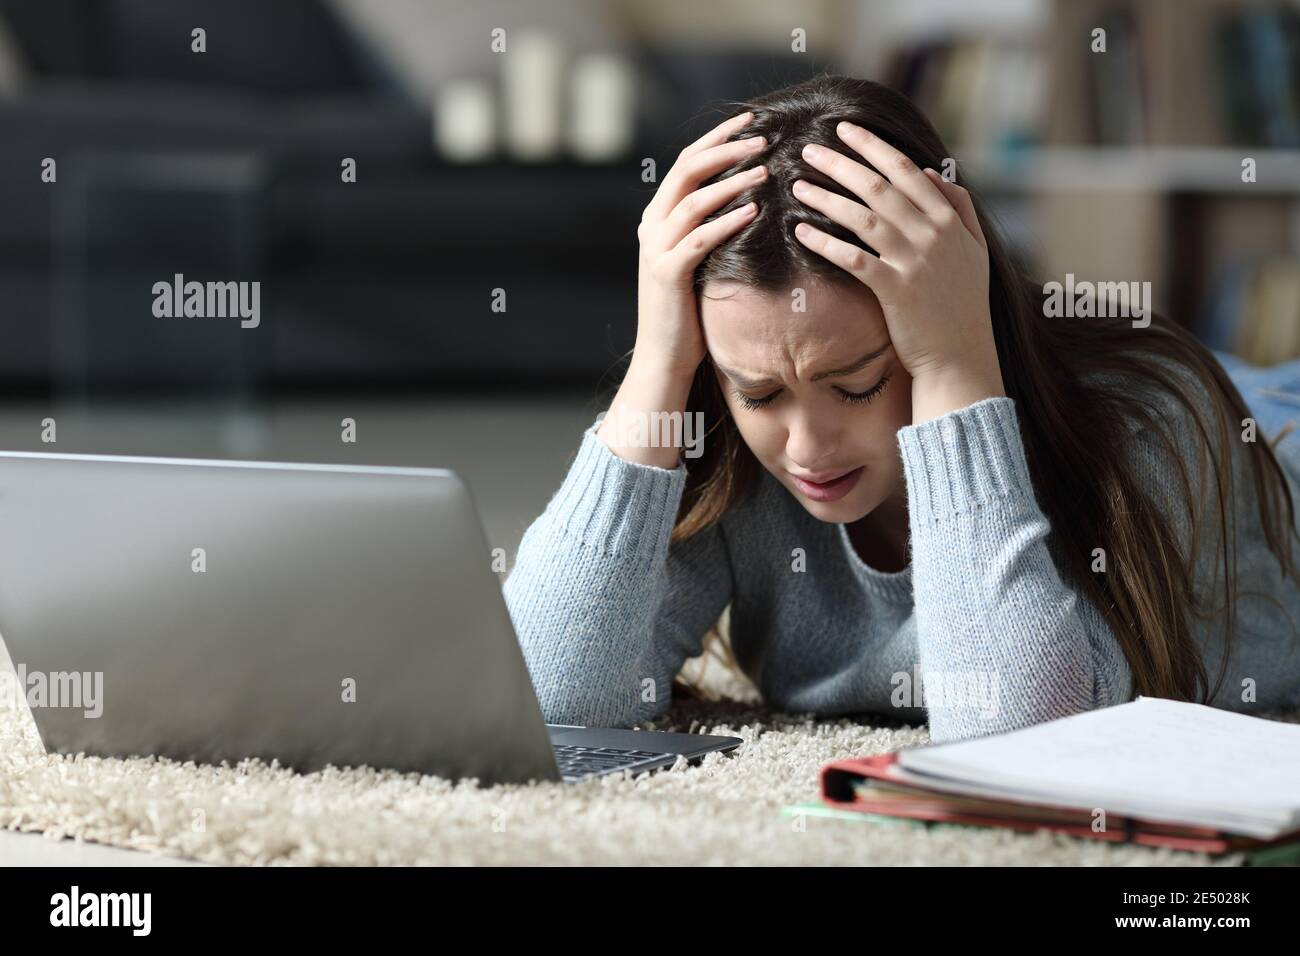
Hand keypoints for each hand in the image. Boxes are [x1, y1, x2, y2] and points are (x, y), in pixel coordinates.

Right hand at [633, 111, 767, 378]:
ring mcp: (656, 249)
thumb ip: (711, 228)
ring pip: (694, 201)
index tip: (749, 120)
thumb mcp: (699, 260)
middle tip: (762, 137)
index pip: (686, 163)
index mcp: (657, 217)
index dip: (716, 139)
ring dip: (731, 181)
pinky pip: (699, 239)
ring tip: (764, 169)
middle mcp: (651, 226)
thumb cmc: (690, 311)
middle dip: (724, 149)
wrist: (664, 356)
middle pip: (686, 171)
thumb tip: (752, 198)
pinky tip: (755, 210)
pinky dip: (727, 221)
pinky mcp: (667, 273)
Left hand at [790, 122, 1003, 411]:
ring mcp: (913, 261)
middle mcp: (931, 234)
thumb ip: (958, 207)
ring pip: (862, 218)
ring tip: (797, 185)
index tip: (845, 129)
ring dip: (826, 198)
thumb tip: (931, 173)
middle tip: (808, 149)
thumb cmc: (963, 304)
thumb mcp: (974, 250)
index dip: (873, 147)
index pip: (905, 170)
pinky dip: (825, 242)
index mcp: (948, 219)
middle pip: (878, 187)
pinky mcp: (894, 290)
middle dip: (840, 163)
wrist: (962, 356)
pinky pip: (852, 258)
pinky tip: (800, 231)